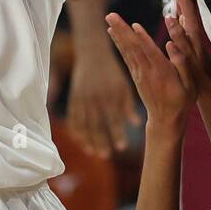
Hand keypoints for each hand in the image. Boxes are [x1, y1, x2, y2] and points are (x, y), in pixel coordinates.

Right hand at [67, 42, 140, 157]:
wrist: (92, 53)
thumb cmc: (112, 72)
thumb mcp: (124, 85)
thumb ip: (130, 106)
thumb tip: (137, 125)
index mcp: (110, 94)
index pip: (114, 118)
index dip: (117, 134)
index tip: (122, 148)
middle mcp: (94, 97)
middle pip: (96, 124)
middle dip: (100, 141)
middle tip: (105, 156)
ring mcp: (81, 98)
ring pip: (83, 123)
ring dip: (87, 139)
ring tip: (93, 152)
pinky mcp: (73, 98)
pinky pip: (73, 118)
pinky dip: (76, 130)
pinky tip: (80, 141)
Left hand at [105, 12, 196, 134]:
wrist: (165, 120)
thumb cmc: (182, 100)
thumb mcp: (190, 85)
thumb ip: (181, 64)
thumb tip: (171, 45)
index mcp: (163, 72)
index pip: (151, 53)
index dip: (143, 39)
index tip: (134, 25)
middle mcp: (148, 71)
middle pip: (134, 48)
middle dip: (122, 30)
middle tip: (110, 15)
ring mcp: (139, 73)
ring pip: (127, 50)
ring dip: (118, 33)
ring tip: (109, 18)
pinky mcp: (135, 75)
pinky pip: (126, 56)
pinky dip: (119, 43)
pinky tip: (113, 33)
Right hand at [152, 0, 210, 91]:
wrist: (209, 88)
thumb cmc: (197, 78)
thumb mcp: (188, 61)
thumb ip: (180, 40)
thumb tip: (171, 17)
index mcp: (195, 28)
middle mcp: (196, 24)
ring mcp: (194, 26)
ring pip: (184, 0)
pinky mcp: (191, 31)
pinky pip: (183, 10)